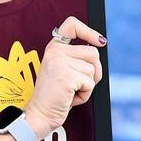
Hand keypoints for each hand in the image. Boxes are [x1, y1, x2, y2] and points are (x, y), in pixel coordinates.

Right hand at [25, 16, 105, 134]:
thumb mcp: (63, 70)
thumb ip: (76, 57)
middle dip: (93, 72)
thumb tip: (99, 44)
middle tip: (78, 84)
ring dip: (87, 86)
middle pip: (93, 53)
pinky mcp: (67, 75)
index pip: (71, 25)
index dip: (89, 31)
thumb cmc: (54, 96)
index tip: (100, 41)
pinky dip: (85, 95)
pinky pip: (90, 84)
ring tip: (70, 91)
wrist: (39, 115)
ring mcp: (60, 62)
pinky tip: (70, 97)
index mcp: (54, 48)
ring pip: (93, 70)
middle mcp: (55, 51)